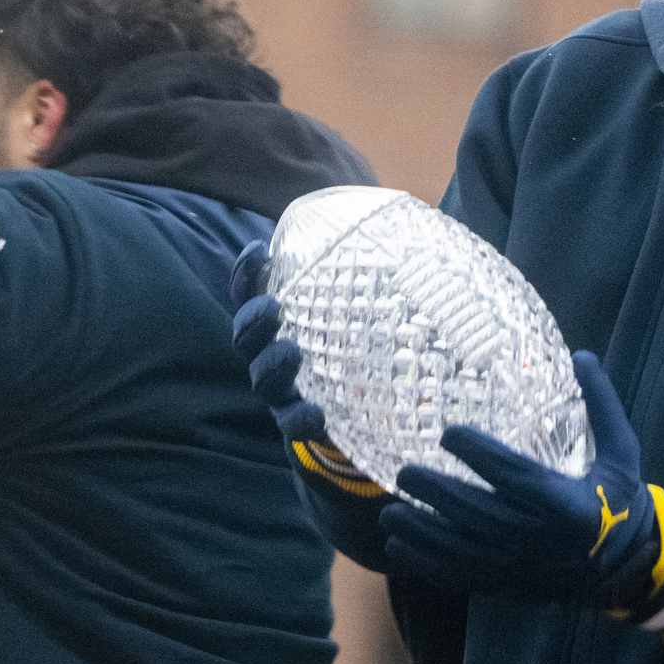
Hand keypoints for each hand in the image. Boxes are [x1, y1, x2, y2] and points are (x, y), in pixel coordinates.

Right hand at [229, 242, 381, 497]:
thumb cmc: (370, 349)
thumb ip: (377, 279)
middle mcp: (275, 354)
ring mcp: (286, 392)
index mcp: (285, 320)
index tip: (258, 249)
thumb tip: (416, 237)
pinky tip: (313, 414)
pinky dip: (298, 419)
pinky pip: (292, 425)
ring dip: (272, 365)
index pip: (253, 292)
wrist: (376, 417)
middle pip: (248, 337)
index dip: (247, 272)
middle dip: (253, 320)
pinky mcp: (303, 426)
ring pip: (263, 380)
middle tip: (272, 308)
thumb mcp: (372, 310)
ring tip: (291, 353)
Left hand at [381, 352, 659, 607]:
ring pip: (462, 552)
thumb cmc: (618, 501)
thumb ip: (601, 406)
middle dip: (437, 494)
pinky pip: (461, 577)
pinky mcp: (509, 585)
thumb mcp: (622, 453)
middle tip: (405, 471)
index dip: (479, 455)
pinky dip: (427, 564)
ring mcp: (522, 569)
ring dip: (422, 533)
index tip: (447, 432)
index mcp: (570, 506)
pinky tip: (398, 545)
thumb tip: (582, 355)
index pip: (515, 477)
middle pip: (479, 516)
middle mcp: (541, 542)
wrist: (626, 567)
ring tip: (390, 511)